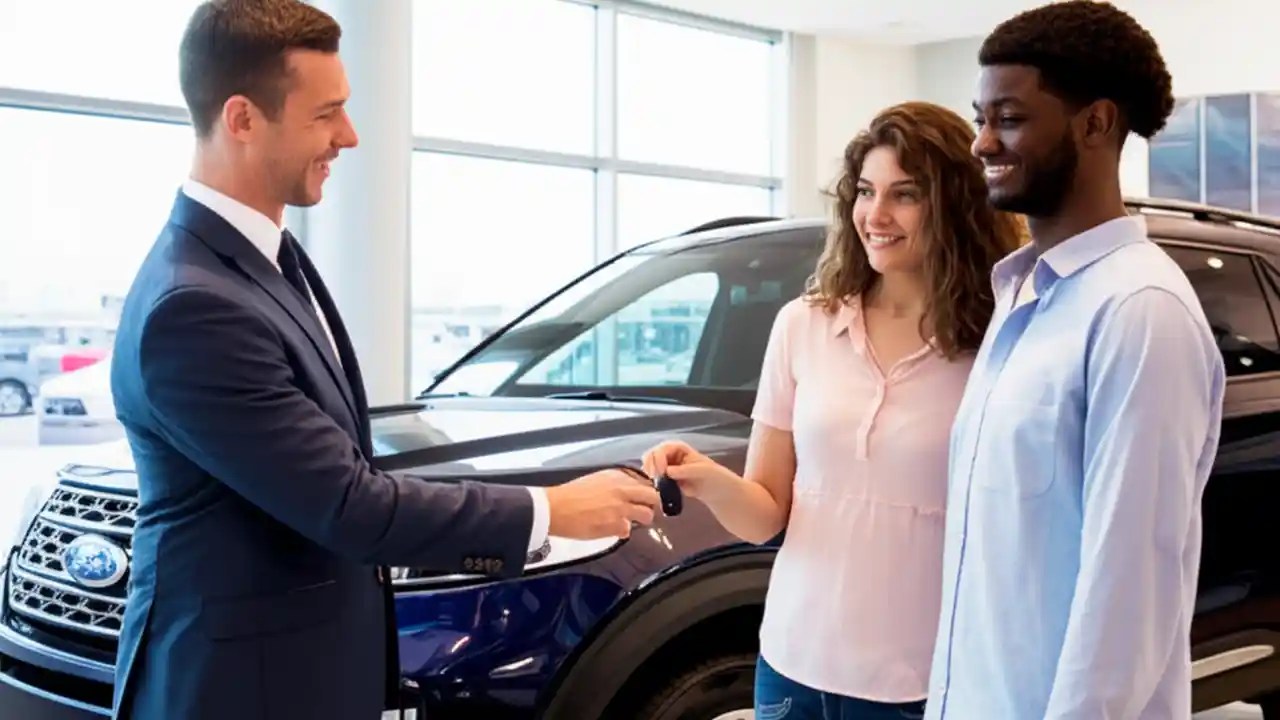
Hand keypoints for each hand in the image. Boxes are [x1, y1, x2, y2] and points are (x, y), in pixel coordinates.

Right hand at [545, 468, 660, 539]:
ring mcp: (621, 507)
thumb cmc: (570, 495)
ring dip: (640, 520)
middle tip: (644, 509)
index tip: (643, 497)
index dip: (645, 491)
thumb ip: (615, 485)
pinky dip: (622, 532)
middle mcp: (622, 489)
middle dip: (652, 504)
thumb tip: (627, 493)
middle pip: (653, 496)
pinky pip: (629, 530)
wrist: (556, 508)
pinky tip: (611, 529)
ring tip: (629, 521)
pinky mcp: (616, 525)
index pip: (645, 481)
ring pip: (647, 515)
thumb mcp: (596, 480)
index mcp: (616, 476)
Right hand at [641, 440, 735, 500]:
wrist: (717, 491)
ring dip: (650, 475)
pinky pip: (654, 479)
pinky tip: (657, 489)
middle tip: (655, 479)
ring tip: (657, 486)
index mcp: (679, 447)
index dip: (659, 458)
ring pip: (650, 466)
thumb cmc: (715, 476)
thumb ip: (685, 470)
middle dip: (651, 466)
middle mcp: (670, 454)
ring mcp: (666, 467)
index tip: (662, 472)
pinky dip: (653, 483)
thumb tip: (668, 471)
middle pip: (652, 455)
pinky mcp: (666, 479)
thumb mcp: (704, 471)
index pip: (663, 449)